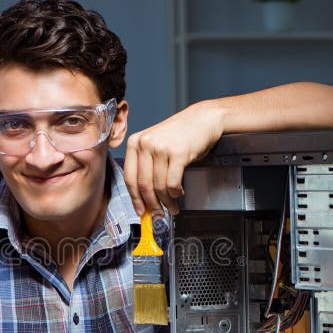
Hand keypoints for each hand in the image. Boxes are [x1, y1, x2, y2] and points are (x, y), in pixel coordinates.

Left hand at [124, 100, 223, 215]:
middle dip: (151, 204)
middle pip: (143, 185)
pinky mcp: (178, 153)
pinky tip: (178, 193)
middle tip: (157, 213)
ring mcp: (161, 148)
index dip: (134, 198)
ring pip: (159, 186)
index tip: (139, 210)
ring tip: (172, 207)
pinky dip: (175, 193)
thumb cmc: (180, 134)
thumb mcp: (156, 145)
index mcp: (135, 142)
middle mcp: (145, 144)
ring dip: (166, 201)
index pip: (129, 177)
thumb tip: (144, 196)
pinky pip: (172, 183)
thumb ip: (147, 167)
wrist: (203, 119)